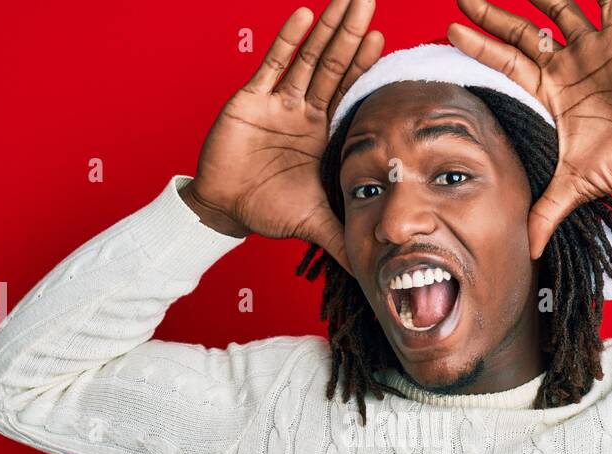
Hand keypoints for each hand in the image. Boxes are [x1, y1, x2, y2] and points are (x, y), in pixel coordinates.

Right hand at [181, 0, 383, 275]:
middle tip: (371, 0)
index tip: (386, 40)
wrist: (226, 210)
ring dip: (328, 28)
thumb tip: (376, 269)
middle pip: (334, 66)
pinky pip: (273, 64)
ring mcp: (279, 102)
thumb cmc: (268, 211)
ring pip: (309, 58)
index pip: (350, 94)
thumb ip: (346, 240)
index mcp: (323, 134)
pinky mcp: (251, 99)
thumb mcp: (316, 224)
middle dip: (352, 33)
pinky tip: (305, 16)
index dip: (366, 68)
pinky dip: (289, 41)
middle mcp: (304, 112)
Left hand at [448, 0, 611, 258]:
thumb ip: (547, 211)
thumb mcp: (577, 187)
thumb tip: (524, 251)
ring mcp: (593, 47)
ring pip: (558, 7)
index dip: (480, 48)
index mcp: (550, 95)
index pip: (506, 66)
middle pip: (521, 33)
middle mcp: (567, 66)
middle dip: (492, 15)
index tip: (450, 32)